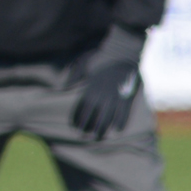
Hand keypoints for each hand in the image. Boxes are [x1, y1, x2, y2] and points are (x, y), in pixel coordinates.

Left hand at [70, 25, 146, 139]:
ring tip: (101, 137)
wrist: (122, 52)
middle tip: (88, 138)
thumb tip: (63, 86)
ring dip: (105, 128)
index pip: (85, 109)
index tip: (78, 128)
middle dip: (92, 128)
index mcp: (92, 89)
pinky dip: (121, 121)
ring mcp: (116, 96)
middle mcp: (103, 95)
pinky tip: (117, 129)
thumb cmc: (100, 57)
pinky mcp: (128, 96)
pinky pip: (125, 112)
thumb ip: (73, 76)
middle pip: (97, 116)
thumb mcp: (82, 64)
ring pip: (110, 116)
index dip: (81, 119)